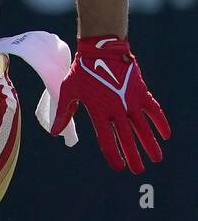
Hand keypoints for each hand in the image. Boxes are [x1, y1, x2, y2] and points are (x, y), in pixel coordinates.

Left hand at [50, 36, 170, 173]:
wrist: (102, 49)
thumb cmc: (82, 71)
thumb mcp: (68, 90)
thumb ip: (64, 113)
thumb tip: (54, 133)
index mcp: (98, 111)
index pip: (106, 138)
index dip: (113, 154)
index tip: (118, 167)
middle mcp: (116, 109)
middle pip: (127, 137)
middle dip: (133, 155)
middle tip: (138, 171)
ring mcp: (131, 101)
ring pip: (143, 127)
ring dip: (150, 143)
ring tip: (156, 159)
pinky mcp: (141, 92)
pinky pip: (154, 110)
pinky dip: (160, 122)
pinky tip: (165, 135)